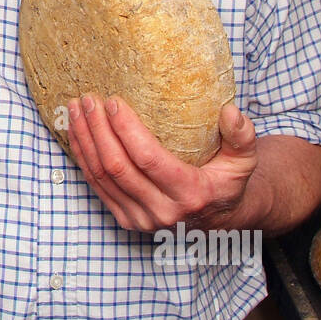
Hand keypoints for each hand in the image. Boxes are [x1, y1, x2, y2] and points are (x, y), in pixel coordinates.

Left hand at [65, 95, 259, 232]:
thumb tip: (230, 112)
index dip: (126, 129)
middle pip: (118, 167)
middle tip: (88, 99)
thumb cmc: (228, 181)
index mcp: (191, 194)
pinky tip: (77, 133)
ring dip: (84, 141)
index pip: (148, 158)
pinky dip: (83, 158)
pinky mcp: (126, 220)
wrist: (219, 219)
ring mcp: (141, 219)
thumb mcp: (244, 160)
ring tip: (76, 110)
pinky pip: (97, 187)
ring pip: (101, 177)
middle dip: (97, 129)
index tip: (113, 101)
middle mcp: (163, 212)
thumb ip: (242, 135)